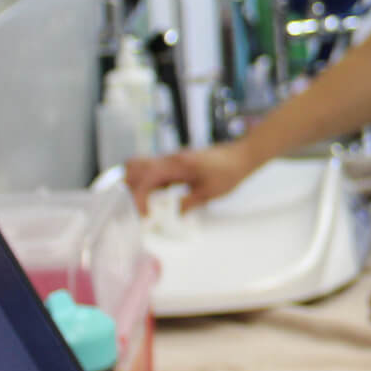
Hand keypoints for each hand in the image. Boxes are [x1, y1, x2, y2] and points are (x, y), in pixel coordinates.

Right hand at [123, 143, 256, 215]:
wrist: (242, 156)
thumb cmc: (229, 172)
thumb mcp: (210, 193)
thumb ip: (188, 203)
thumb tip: (171, 215)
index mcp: (177, 164)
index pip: (146, 177)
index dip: (139, 197)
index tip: (143, 215)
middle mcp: (170, 159)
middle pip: (134, 167)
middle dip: (128, 187)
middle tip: (134, 209)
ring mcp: (171, 160)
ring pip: (141, 167)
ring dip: (135, 184)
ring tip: (141, 205)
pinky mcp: (175, 163)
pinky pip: (153, 171)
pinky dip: (147, 183)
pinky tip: (154, 199)